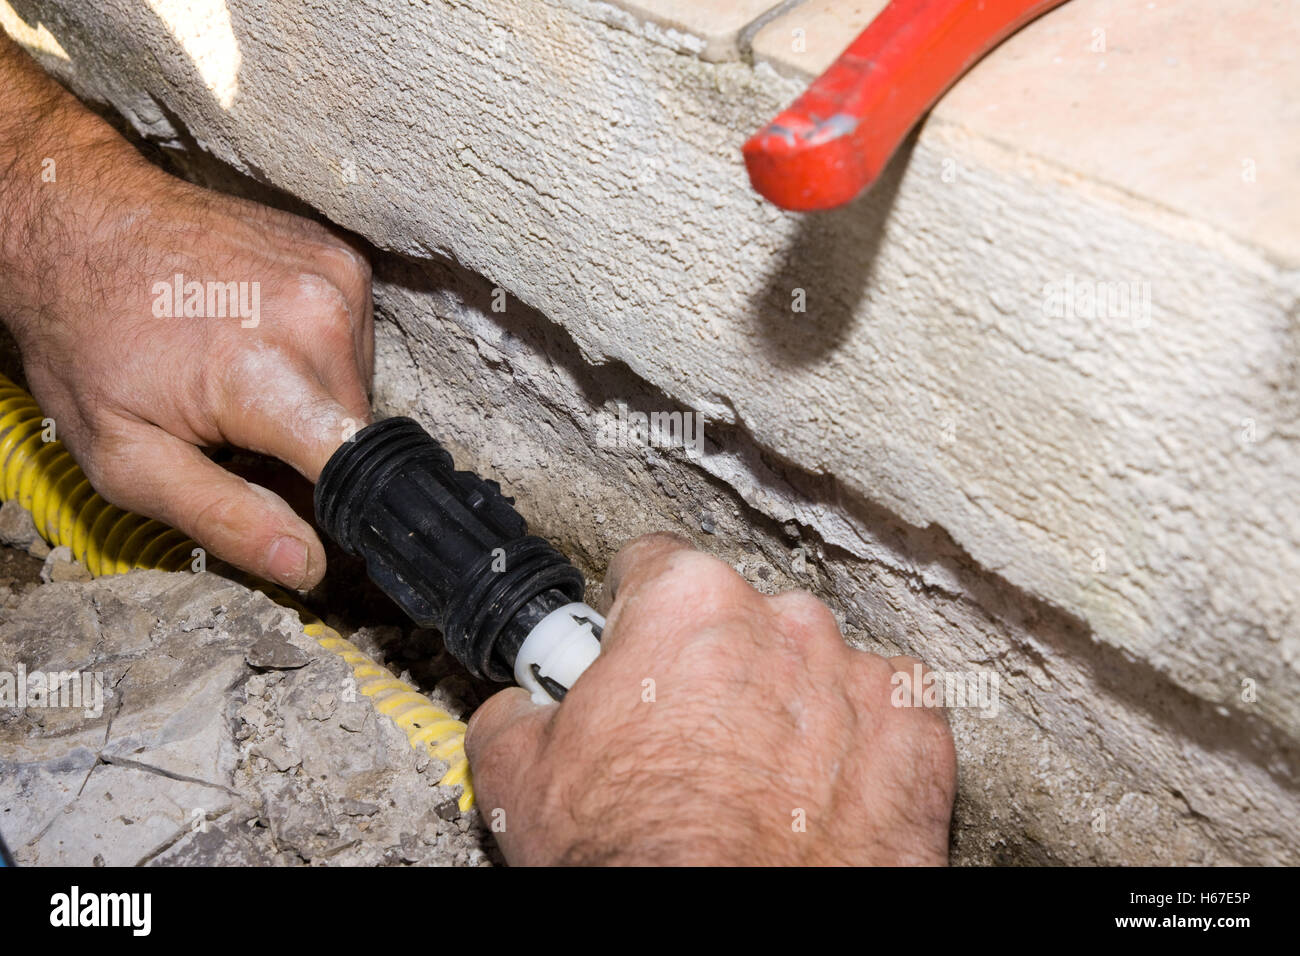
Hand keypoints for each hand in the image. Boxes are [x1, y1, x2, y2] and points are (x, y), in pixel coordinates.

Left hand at [0, 36, 371, 588]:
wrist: (74, 223)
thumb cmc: (85, 341)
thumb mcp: (127, 459)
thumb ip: (224, 518)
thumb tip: (307, 566)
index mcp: (266, 375)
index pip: (357, 471)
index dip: (334, 506)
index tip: (294, 503)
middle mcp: (319, 318)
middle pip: (355, 431)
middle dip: (307, 449)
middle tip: (234, 428)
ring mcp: (337, 278)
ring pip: (357, 386)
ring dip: (311, 399)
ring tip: (238, 371)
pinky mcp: (342, 257)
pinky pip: (353, 337)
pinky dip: (314, 351)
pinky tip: (256, 333)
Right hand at [465, 533, 956, 865]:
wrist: (731, 933)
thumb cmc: (639, 859)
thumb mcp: (520, 778)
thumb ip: (518, 710)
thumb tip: (521, 707)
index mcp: (688, 605)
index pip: (653, 567)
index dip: (632, 614)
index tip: (630, 652)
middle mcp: (783, 621)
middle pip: (737, 621)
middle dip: (711, 668)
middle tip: (683, 739)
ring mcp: (857, 674)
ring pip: (812, 667)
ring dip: (787, 706)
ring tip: (753, 782)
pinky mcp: (915, 734)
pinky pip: (881, 716)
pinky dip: (855, 746)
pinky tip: (817, 795)